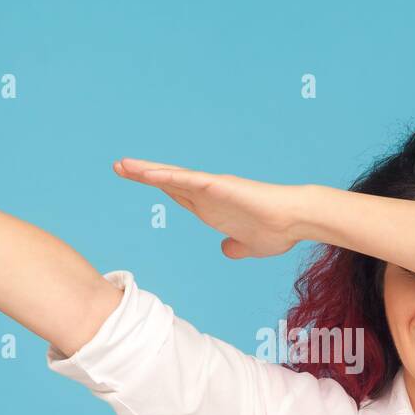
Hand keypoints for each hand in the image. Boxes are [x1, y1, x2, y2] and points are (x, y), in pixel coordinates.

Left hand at [113, 158, 312, 258]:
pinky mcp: (221, 187)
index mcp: (210, 208)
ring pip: (174, 177)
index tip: (136, 178)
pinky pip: (189, 181)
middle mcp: (208, 195)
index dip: (155, 185)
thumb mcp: (248, 246)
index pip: (176, 194)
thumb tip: (226, 249)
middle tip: (118, 166)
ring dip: (148, 171)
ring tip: (124, 165)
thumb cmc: (278, 231)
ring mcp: (213, 189)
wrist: (296, 221)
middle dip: (143, 174)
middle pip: (168, 182)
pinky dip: (169, 177)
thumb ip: (235, 247)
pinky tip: (150, 175)